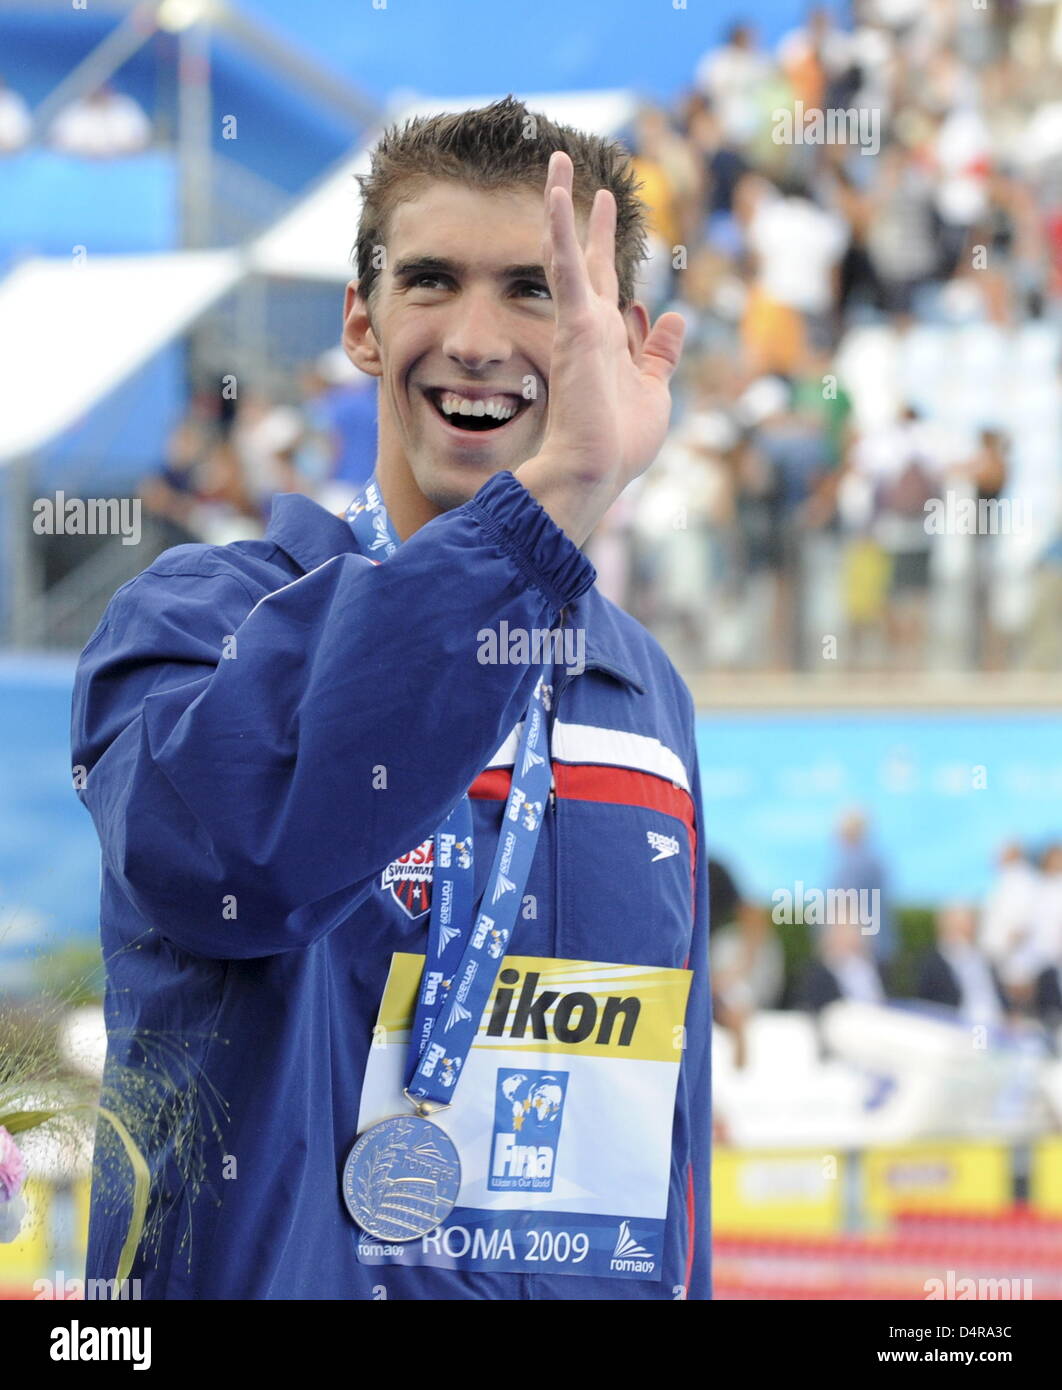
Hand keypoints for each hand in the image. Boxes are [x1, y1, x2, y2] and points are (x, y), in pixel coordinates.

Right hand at [516, 152, 685, 539]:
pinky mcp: (573, 323)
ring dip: (561, 206)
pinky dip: (557, 227)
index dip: (616, 269)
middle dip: (592, 225)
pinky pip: (565, 267)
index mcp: (609, 346)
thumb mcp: (656, 390)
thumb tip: (674, 317)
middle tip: (596, 189)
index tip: (617, 246)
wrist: (595, 469)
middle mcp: (590, 329)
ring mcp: (579, 323)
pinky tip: (554, 189)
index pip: (612, 295)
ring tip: (558, 162)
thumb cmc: (621, 443)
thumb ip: (661, 353)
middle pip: (591, 263)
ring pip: (568, 253)